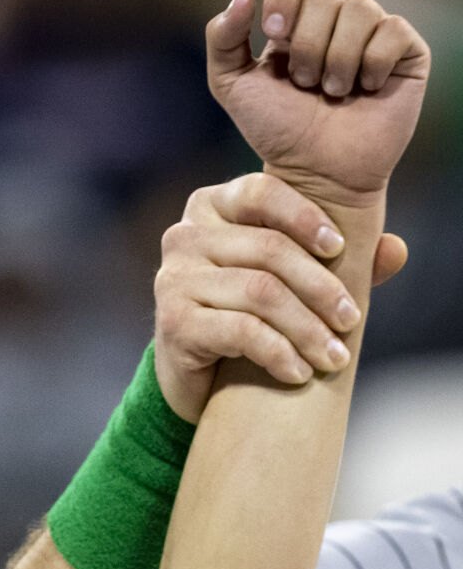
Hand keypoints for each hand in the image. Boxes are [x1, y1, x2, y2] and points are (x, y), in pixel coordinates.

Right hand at [154, 173, 406, 422]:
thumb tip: (396, 250)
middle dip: (321, 289)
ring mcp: (172, 278)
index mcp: (211, 207)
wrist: (196, 376)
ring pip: (260, 293)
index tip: (340, 250)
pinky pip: (241, 331)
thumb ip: (340, 259)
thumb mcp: (291, 278)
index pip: (262, 193)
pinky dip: (279, 353)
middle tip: (352, 322)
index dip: (306, 218)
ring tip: (333, 357)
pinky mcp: (173, 322)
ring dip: (307, 329)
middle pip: (269, 249)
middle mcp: (184, 236)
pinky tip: (298, 372)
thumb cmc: (247, 313)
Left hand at [207, 0, 430, 207]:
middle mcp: (336, 20)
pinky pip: (391, 30)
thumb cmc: (275, 131)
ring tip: (332, 93)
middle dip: (305, 45)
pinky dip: (370, 65)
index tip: (274, 33)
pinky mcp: (406, 51)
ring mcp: (373, 32)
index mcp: (296, 20)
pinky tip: (364, 91)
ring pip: (358, 8)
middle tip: (304, 84)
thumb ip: (223, 40)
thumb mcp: (232, 86)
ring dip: (335, 60)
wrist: (315, 173)